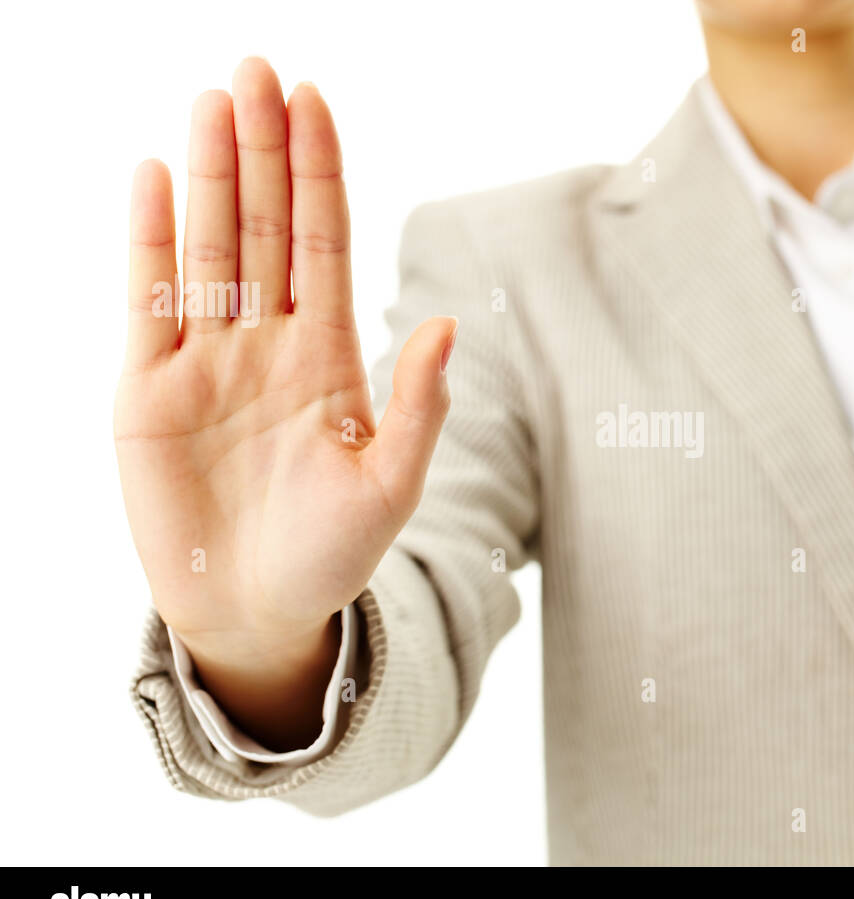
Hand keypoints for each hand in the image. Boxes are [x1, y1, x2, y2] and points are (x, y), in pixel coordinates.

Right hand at [115, 58, 455, 742]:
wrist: (256, 612)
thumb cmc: (332, 555)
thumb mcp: (390, 486)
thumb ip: (418, 406)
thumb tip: (445, 324)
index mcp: (328, 356)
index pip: (324, 243)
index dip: (320, 173)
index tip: (315, 102)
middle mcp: (267, 342)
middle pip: (265, 226)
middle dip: (264, 149)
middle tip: (258, 69)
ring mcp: (206, 359)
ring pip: (208, 247)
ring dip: (211, 175)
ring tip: (214, 101)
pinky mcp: (148, 389)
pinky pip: (148, 300)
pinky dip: (150, 241)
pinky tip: (157, 178)